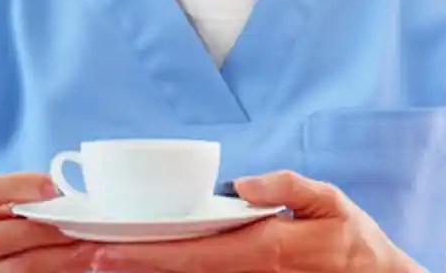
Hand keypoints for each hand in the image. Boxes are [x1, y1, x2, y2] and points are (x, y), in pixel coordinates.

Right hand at [0, 172, 98, 271]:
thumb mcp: (12, 206)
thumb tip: (66, 196)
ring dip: (61, 257)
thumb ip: (30, 198)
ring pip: (18, 268)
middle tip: (84, 224)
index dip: (18, 186)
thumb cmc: (13, 223)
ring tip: (92, 248)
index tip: (55, 189)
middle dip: (48, 231)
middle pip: (1, 237)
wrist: (2, 258)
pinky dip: (60, 271)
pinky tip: (83, 263)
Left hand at [91, 171, 422, 271]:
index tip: (111, 248)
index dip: (151, 252)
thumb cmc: (352, 240)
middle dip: (138, 266)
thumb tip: (245, 182)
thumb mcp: (332, 202)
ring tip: (113, 263)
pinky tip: (156, 271)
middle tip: (94, 258)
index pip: (197, 252)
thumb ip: (290, 188)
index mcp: (267, 249)